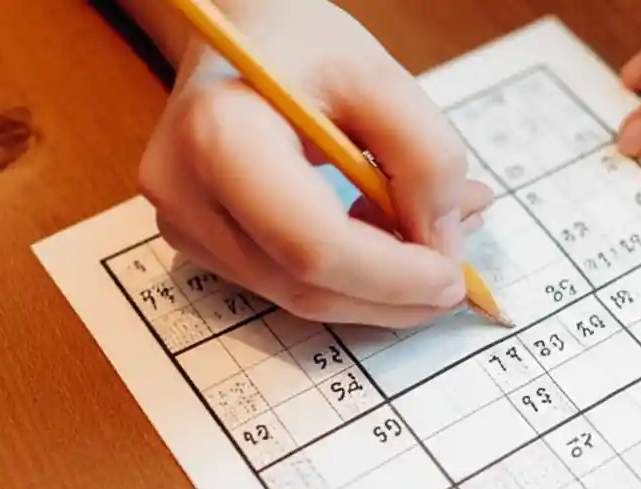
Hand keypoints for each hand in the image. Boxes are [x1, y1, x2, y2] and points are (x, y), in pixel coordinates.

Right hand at [139, 0, 492, 326]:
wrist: (235, 38)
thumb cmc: (299, 44)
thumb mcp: (378, 75)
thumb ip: (425, 155)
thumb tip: (445, 244)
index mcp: (221, 138)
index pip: (314, 246)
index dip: (393, 277)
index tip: (454, 277)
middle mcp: (184, 193)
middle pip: (306, 286)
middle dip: (394, 296)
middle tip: (458, 278)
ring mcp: (183, 226)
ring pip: (301, 298)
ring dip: (379, 290)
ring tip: (431, 241)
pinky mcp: (200, 243)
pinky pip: (288, 284)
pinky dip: (351, 278)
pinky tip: (385, 236)